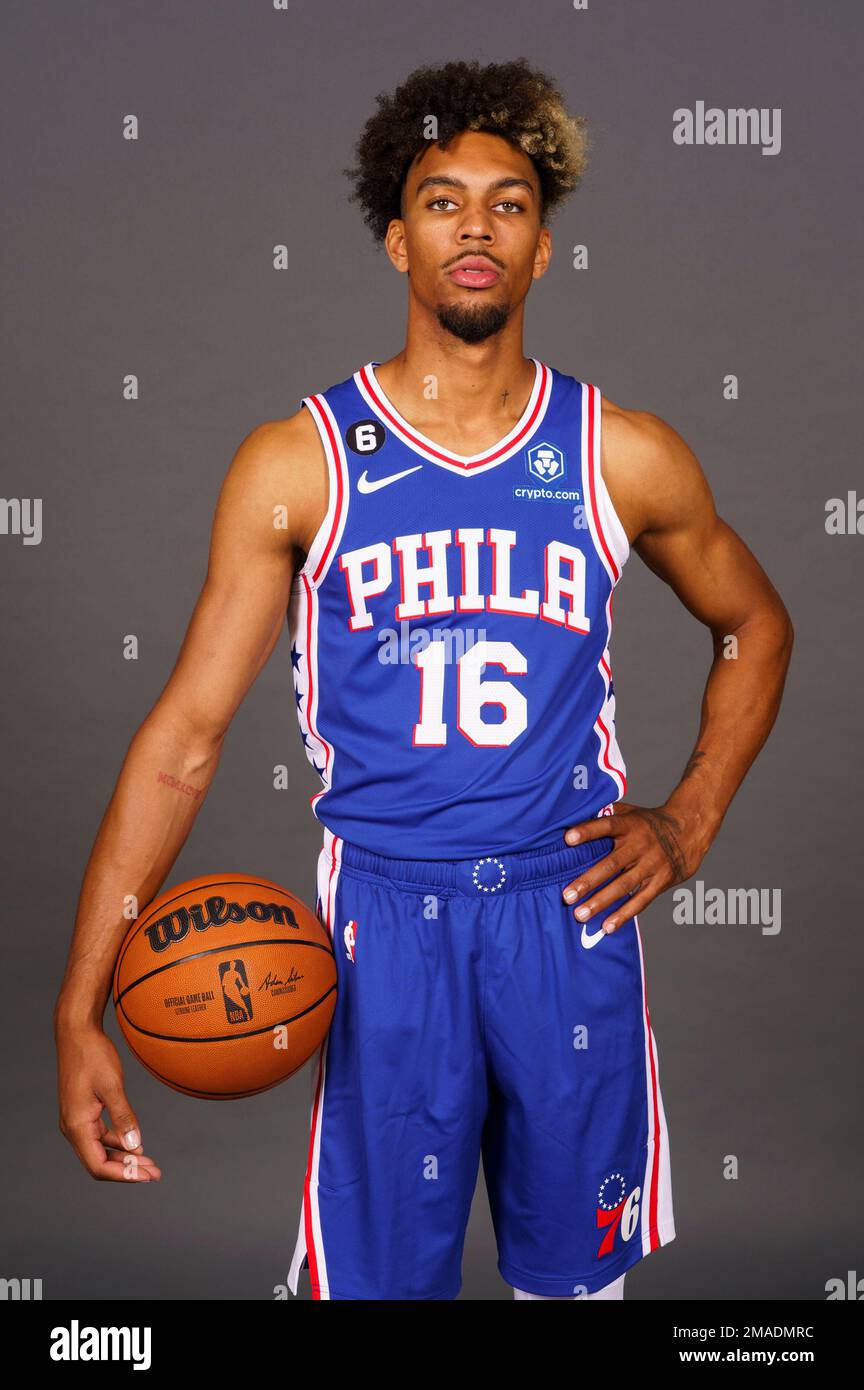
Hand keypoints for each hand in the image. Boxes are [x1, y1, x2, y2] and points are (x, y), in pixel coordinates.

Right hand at [56, 1020, 161, 1181]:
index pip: (98, 1166)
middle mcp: (74, 1128)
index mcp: (77, 1126)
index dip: (123, 1175)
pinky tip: (135, 1144)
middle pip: (99, 1162)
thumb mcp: (112, 1086)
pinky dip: (118, 1143)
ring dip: (124, 1158)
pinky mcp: (84, 1112)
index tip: (147, 1175)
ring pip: (101, 1150)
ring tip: (150, 1162)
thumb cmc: (92, 1055)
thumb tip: (135, 1146)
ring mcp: (78, 1120)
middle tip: (155, 1173)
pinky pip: (101, 1136)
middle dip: (127, 1170)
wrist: (77, 1033)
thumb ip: (123, 1118)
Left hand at [561, 800, 712, 933]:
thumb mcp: (631, 811)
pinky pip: (641, 900)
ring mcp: (651, 865)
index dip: (587, 831)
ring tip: (581, 915)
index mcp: (629, 825)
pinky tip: (607, 926)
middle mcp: (639, 845)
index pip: (606, 826)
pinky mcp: (661, 881)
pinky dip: (624, 914)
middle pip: (611, 864)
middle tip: (567, 896)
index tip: (567, 839)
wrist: (691, 829)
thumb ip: (606, 814)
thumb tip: (577, 813)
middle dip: (588, 881)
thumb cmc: (651, 822)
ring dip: (601, 902)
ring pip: (623, 886)